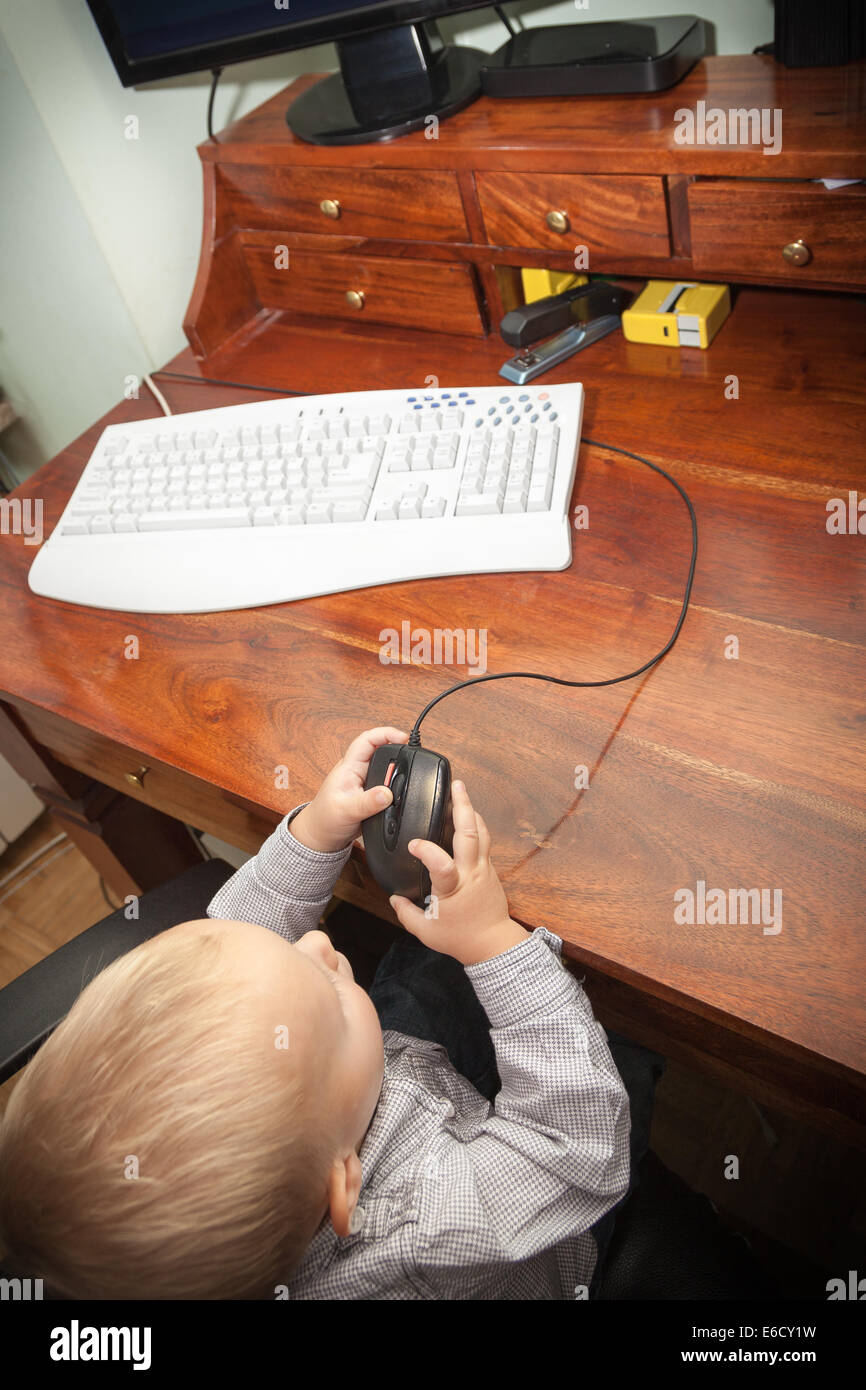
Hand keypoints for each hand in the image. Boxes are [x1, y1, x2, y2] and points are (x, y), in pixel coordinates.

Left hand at [290, 727, 408, 853]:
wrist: (322, 836)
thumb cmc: (325, 819)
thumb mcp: (346, 811)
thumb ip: (368, 803)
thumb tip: (387, 794)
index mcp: (348, 767)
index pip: (367, 740)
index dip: (386, 734)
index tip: (403, 739)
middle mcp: (357, 770)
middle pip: (380, 749)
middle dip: (397, 748)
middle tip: (413, 754)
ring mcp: (364, 781)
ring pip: (384, 765)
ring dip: (396, 766)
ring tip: (412, 767)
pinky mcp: (369, 792)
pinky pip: (386, 781)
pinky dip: (395, 781)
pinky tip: (402, 784)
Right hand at [389, 780, 528, 965]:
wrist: (493, 944)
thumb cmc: (460, 939)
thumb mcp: (425, 931)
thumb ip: (406, 913)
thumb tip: (393, 897)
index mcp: (453, 889)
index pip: (442, 865)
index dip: (427, 851)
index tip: (413, 844)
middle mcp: (470, 873)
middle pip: (470, 835)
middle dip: (463, 807)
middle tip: (455, 786)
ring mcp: (483, 868)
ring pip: (481, 833)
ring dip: (471, 810)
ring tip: (461, 792)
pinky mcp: (489, 868)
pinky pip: (484, 840)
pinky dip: (475, 825)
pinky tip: (467, 816)